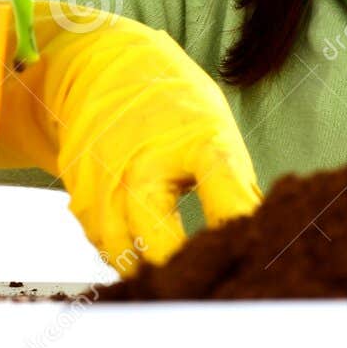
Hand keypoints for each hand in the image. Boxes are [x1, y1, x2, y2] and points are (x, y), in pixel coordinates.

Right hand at [0, 0, 262, 272]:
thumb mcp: (215, 129)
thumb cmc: (172, 106)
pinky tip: (140, 247)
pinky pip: (102, 243)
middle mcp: (144, 161)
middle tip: (201, 279)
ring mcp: (106, 179)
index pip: (222, 184)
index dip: (236, 221)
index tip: (251, 249)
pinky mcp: (81, 194)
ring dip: (147, 269)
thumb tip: (265, 236)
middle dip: (179, 267)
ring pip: (122, 249)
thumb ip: (234, 184)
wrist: (105, 68)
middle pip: (156, 235)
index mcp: (193, 139)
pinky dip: (122, 253)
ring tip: (172, 271)